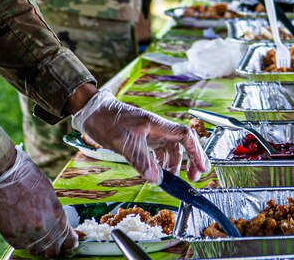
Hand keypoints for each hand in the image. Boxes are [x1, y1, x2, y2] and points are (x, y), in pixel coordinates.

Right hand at [0, 150, 76, 257]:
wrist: (4, 174)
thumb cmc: (27, 177)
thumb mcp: (49, 193)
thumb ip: (53, 212)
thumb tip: (55, 224)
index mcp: (58, 215)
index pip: (69, 241)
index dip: (69, 244)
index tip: (67, 244)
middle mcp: (45, 228)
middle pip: (53, 251)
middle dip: (52, 247)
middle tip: (48, 241)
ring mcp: (28, 234)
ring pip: (36, 251)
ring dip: (36, 244)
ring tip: (31, 230)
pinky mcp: (12, 237)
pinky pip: (21, 246)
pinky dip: (22, 240)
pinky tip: (19, 227)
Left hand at [71, 91, 208, 182]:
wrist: (92, 113)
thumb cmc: (107, 121)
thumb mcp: (123, 143)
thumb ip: (141, 161)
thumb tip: (157, 179)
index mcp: (157, 125)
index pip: (185, 135)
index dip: (197, 151)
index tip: (201, 169)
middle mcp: (157, 129)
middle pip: (181, 144)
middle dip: (189, 161)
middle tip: (191, 178)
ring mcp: (150, 134)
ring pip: (170, 150)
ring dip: (173, 165)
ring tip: (170, 181)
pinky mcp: (142, 139)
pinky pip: (158, 153)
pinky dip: (161, 164)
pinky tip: (157, 173)